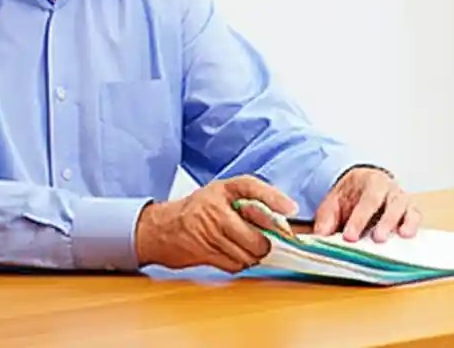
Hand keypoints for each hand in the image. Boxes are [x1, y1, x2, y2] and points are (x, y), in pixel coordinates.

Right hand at [134, 175, 296, 271]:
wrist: (162, 228)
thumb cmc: (198, 209)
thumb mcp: (224, 193)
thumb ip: (252, 199)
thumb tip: (284, 215)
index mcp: (224, 189)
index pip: (253, 187)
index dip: (274, 198)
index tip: (291, 208)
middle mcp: (217, 210)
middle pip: (256, 236)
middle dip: (266, 243)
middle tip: (266, 241)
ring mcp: (210, 233)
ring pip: (248, 254)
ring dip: (254, 255)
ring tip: (249, 247)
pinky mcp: (205, 253)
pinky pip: (235, 265)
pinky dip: (241, 263)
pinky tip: (236, 254)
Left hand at [313, 167, 420, 242]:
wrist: (361, 186)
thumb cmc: (349, 196)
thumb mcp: (333, 203)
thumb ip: (326, 219)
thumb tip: (320, 237)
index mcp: (370, 182)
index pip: (367, 200)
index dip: (359, 219)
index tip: (350, 237)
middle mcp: (390, 189)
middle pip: (391, 203)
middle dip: (385, 222)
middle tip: (378, 239)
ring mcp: (402, 200)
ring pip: (408, 209)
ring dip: (405, 223)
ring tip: (401, 236)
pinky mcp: (410, 211)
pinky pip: (416, 216)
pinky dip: (414, 225)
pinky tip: (408, 236)